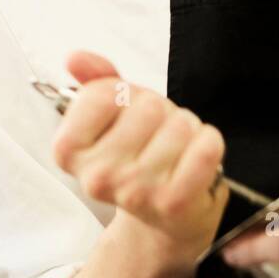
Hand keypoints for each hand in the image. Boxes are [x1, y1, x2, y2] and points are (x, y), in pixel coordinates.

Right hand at [52, 50, 227, 259]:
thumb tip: (75, 58)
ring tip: (176, 150)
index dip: (124, 94)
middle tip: (157, 136)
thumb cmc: (140, 157)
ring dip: (186, 129)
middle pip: (146, 106)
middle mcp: (96, 176)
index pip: (102, 93)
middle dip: (160, 112)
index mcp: (69, 151)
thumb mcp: (112, 116)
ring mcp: (135, 192)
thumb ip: (95, 81)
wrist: (165, 219)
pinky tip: (197, 158)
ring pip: (179, 124)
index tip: (125, 116)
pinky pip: (206, 147)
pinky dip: (209, 143)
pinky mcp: (173, 202)